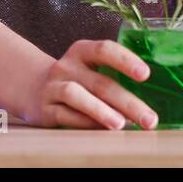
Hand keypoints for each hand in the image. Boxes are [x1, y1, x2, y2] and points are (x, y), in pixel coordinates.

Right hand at [20, 39, 160, 129]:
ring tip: (121, 125)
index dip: (125, 60)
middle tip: (149, 119)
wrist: (33, 88)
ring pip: (77, 96)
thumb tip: (147, 101)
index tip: (145, 75)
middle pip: (100, 82)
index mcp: (82, 51)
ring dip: (101, 110)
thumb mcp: (89, 68)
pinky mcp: (45, 109)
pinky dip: (84, 123)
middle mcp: (67, 66)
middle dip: (127, 101)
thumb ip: (113, 76)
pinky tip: (101, 131)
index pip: (104, 50)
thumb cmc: (76, 79)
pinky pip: (64, 115)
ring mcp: (54, 87)